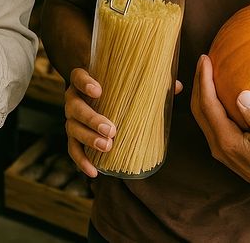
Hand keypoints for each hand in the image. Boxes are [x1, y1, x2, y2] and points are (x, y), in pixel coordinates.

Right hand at [65, 69, 182, 177]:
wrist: (99, 101)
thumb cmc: (117, 90)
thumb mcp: (129, 84)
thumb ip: (151, 84)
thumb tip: (178, 86)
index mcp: (83, 82)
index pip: (78, 77)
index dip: (85, 82)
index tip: (98, 90)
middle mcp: (73, 99)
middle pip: (75, 107)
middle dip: (92, 119)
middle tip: (111, 130)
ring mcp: (71, 120)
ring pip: (73, 129)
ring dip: (88, 139)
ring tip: (107, 146)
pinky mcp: (74, 138)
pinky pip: (73, 150)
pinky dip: (82, 161)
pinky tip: (94, 172)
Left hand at [191, 54, 249, 201]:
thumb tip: (244, 96)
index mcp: (227, 141)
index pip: (208, 105)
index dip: (204, 81)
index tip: (205, 59)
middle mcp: (218, 145)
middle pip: (199, 108)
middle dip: (198, 83)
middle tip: (204, 59)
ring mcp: (220, 147)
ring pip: (203, 115)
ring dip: (203, 92)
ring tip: (209, 71)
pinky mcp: (226, 148)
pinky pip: (211, 120)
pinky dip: (211, 102)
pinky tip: (222, 91)